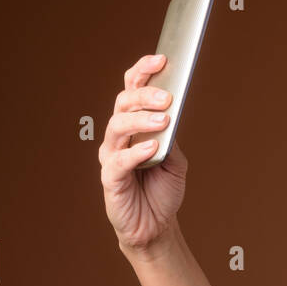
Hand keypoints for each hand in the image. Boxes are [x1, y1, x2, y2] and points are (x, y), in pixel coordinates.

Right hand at [99, 53, 189, 261]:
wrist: (156, 226)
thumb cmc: (162, 191)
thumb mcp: (176, 161)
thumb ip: (172, 137)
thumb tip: (172, 112)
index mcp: (134, 126)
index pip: (132, 90)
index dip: (143, 72)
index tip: (162, 59)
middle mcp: (119, 136)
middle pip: (123, 102)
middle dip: (144, 94)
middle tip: (166, 96)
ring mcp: (112, 156)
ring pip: (117, 126)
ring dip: (141, 119)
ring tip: (163, 120)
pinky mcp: (110, 178)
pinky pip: (119, 160)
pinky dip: (135, 151)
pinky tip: (151, 147)